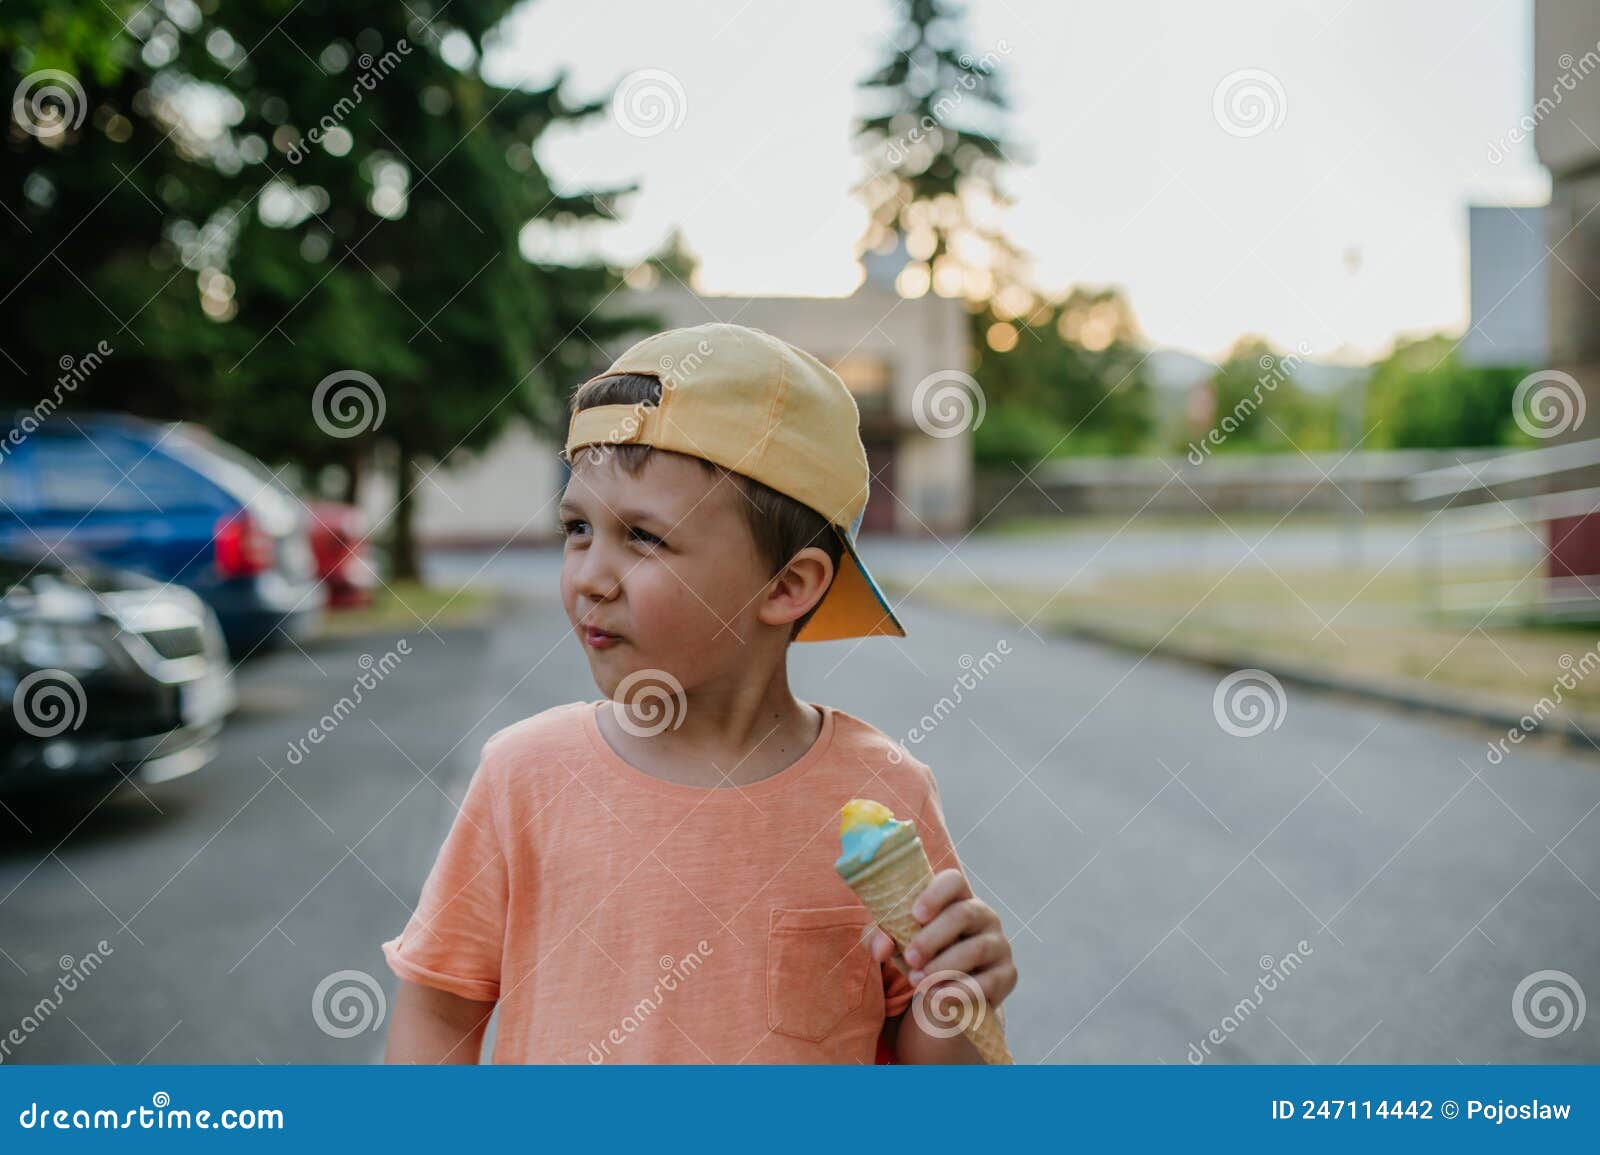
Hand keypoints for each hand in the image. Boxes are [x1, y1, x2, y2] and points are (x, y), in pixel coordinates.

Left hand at [867, 868, 1016, 1012]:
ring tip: (917, 981)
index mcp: (957, 898)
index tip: (915, 915)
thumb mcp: (895, 942)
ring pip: (976, 949)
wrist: (945, 992)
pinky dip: (960, 991)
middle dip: (932, 938)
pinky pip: (988, 981)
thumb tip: (881, 948)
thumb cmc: (919, 954)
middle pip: (963, 914)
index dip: (935, 894)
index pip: (954, 881)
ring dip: (943, 966)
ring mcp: (999, 944)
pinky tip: (938, 998)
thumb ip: (880, 937)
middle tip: (910, 958)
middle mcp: (984, 915)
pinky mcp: (1007, 975)